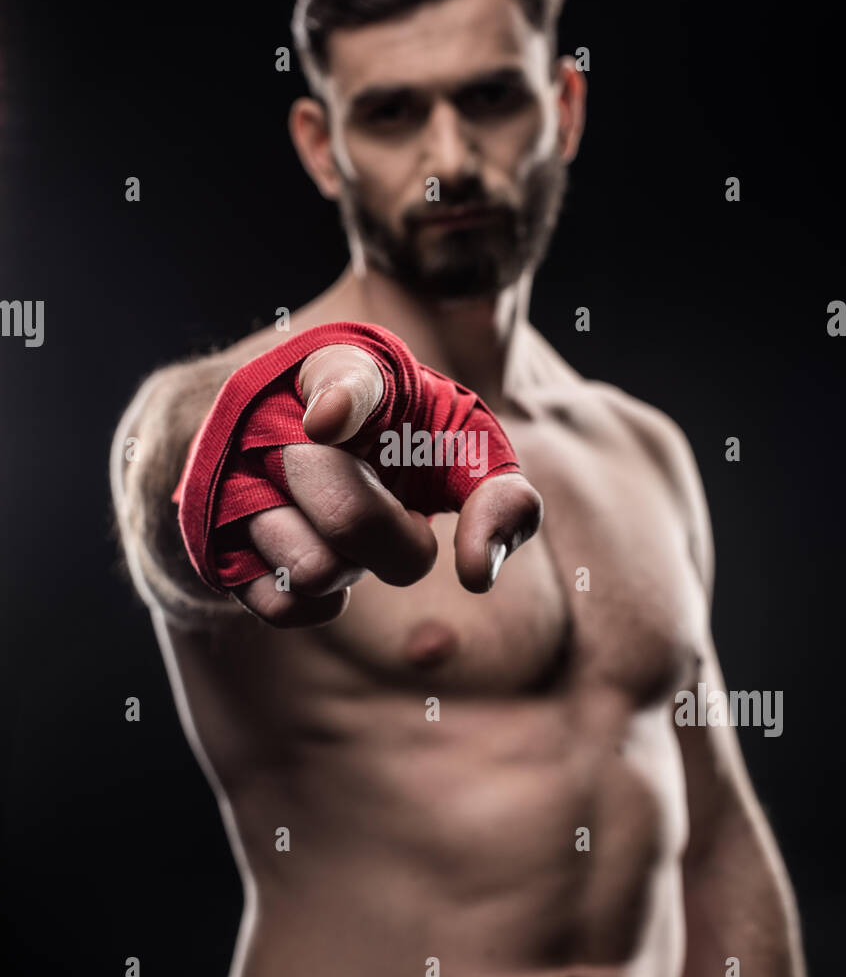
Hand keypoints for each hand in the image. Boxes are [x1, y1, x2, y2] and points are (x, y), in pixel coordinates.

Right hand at [234, 343, 541, 626]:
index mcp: (341, 371)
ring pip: (313, 568)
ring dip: (355, 567)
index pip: (338, 379)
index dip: (339, 399)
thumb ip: (498, 492)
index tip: (329, 419)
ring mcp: (233, 481)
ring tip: (351, 530)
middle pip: (347, 514)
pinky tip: (328, 557)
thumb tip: (480, 572)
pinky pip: (283, 605)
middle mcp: (272, 420)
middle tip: (410, 526)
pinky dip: (324, 600)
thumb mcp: (460, 442)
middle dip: (401, 544)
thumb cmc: (400, 436)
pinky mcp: (216, 542)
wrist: (306, 436)